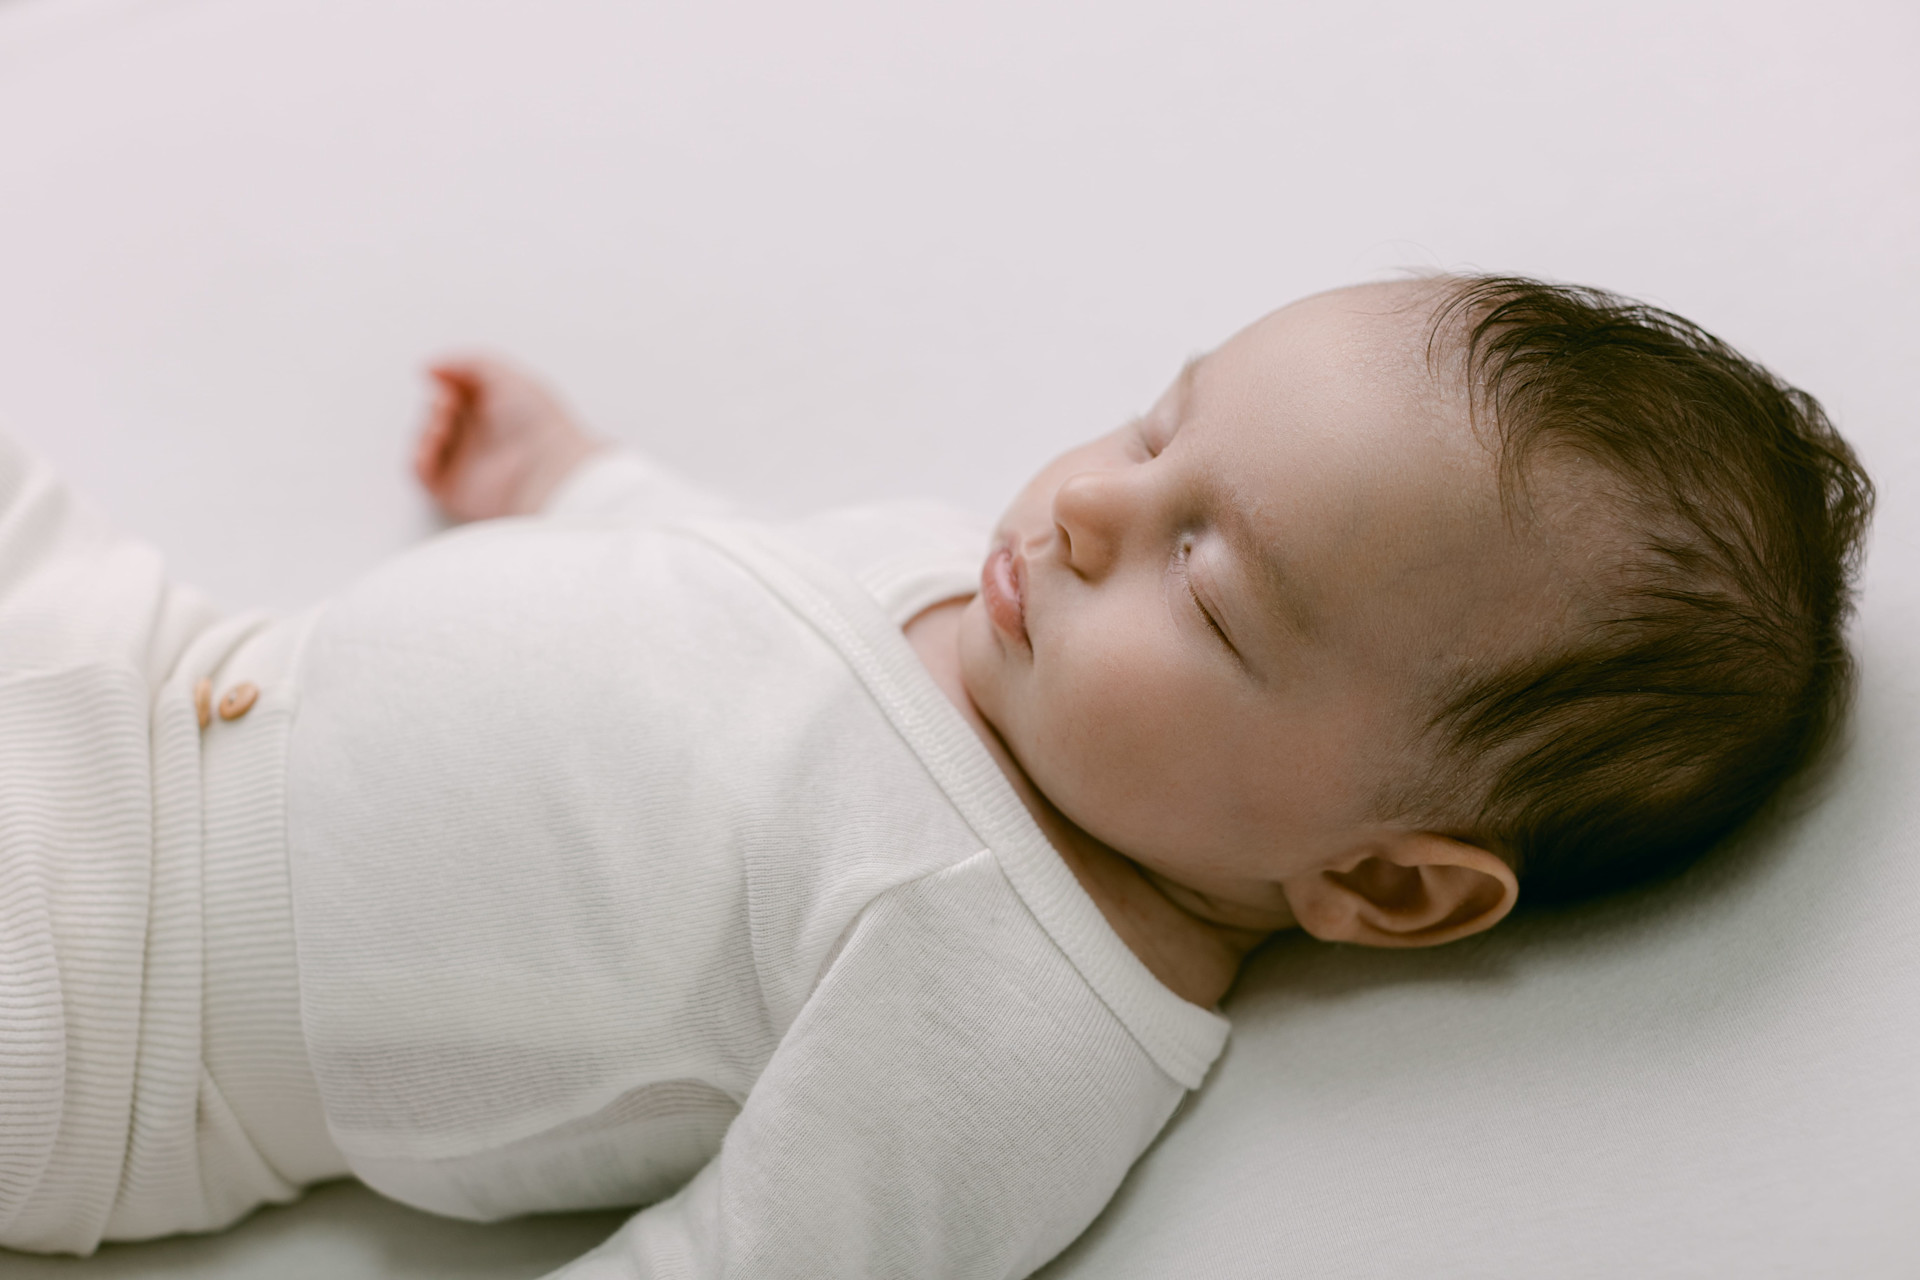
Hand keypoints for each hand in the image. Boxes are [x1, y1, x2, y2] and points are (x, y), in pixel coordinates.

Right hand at [413, 356, 602, 520]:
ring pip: (427, 441)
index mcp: (499, 411)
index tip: (441, 376)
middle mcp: (483, 439)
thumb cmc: (538, 423)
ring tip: (443, 422)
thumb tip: (430, 368)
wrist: (547, 471)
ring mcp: (468, 466)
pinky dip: (420, 455)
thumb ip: (466, 364)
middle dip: (437, 403)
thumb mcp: (505, 377)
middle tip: (446, 401)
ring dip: (427, 426)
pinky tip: (434, 442)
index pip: (459, 392)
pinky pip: (422, 472)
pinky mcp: (455, 491)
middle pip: (439, 414)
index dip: (446, 381)